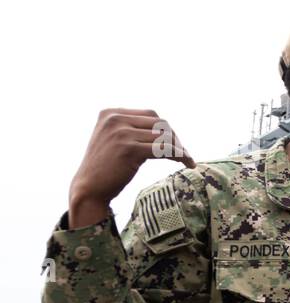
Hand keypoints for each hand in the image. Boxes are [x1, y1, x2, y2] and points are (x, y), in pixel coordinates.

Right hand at [68, 109, 195, 227]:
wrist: (88, 188)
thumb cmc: (105, 168)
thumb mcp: (114, 140)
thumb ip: (131, 129)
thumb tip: (167, 130)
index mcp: (110, 113)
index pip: (150, 114)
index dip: (166, 129)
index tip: (175, 144)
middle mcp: (114, 119)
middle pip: (160, 123)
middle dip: (175, 139)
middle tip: (183, 154)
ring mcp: (121, 133)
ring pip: (164, 136)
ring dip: (179, 149)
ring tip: (186, 160)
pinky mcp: (129, 149)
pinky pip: (164, 149)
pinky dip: (179, 155)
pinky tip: (186, 163)